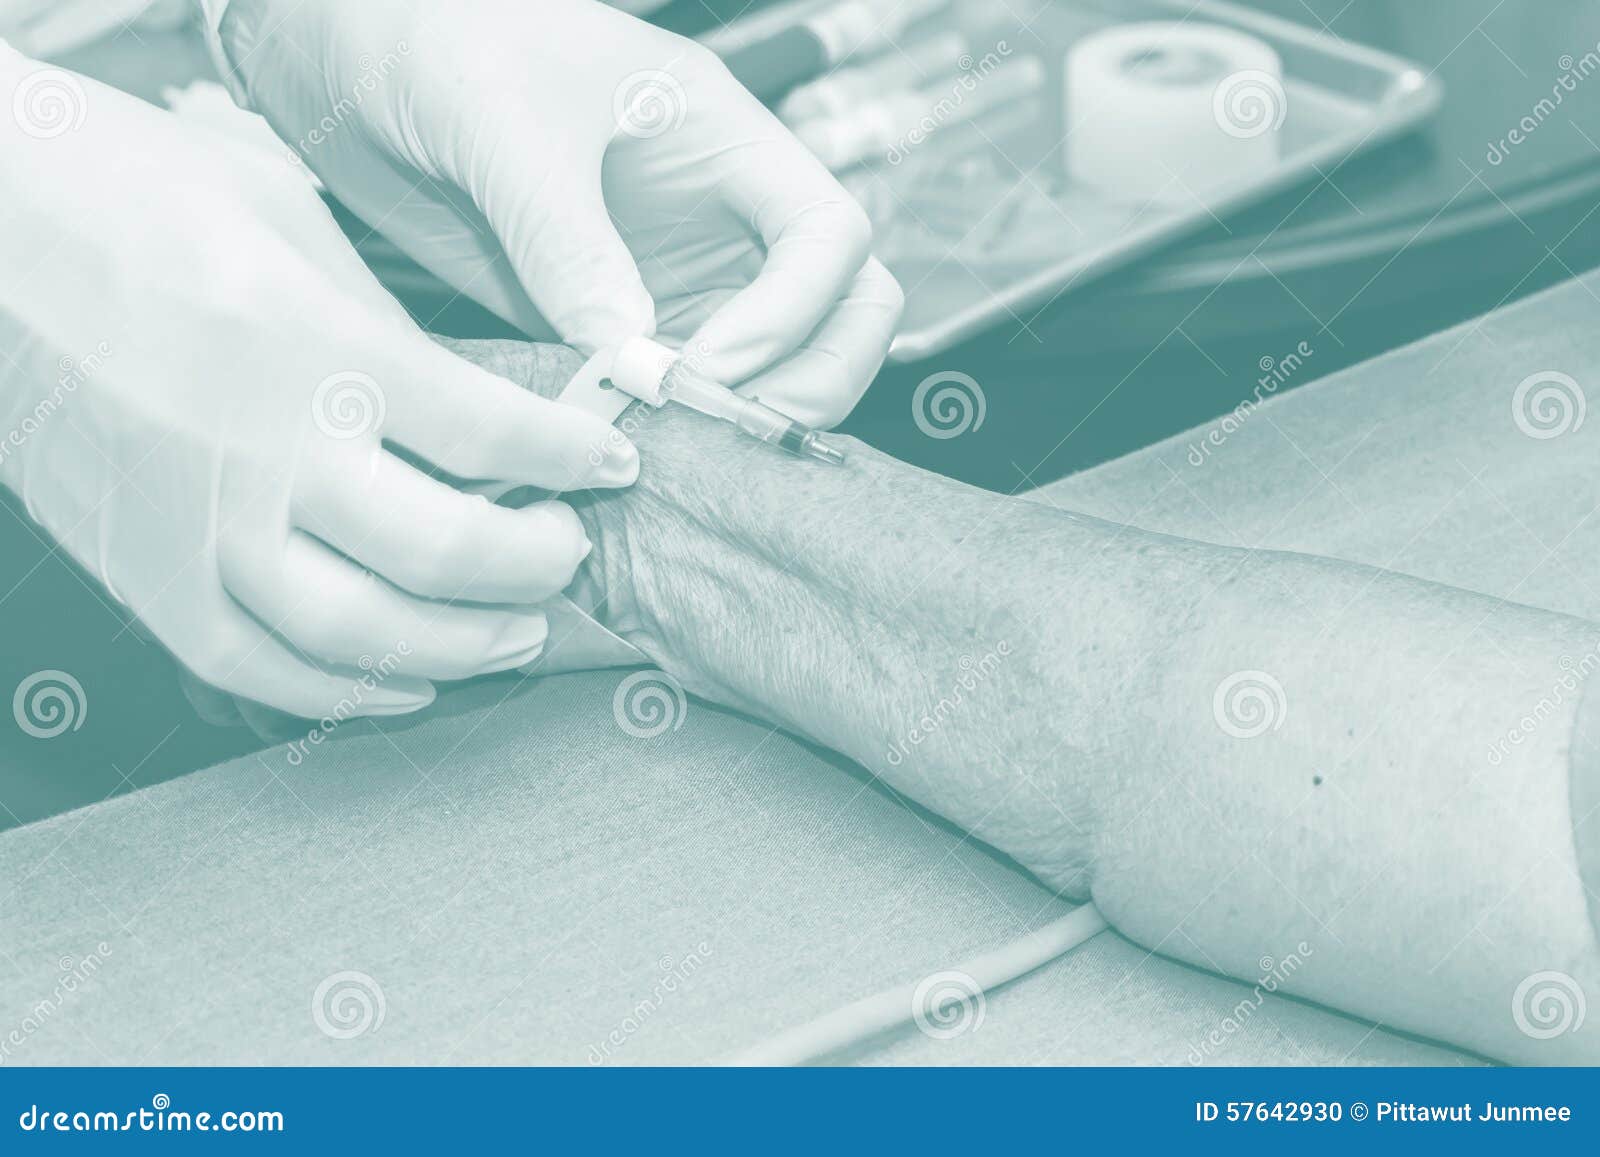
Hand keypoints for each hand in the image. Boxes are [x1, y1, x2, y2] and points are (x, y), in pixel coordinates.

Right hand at [0, 50, 635, 718]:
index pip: (487, 429)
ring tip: (518, 632)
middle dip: (536, 565)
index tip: (612, 462)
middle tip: (568, 553)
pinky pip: (254, 666)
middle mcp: (258, 444)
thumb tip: (478, 410)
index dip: (573, 456)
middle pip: (441, 549)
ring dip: (463, 645)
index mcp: (309, 341)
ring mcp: (194, 522)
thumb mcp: (283, 220)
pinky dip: (343, 693)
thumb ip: (385, 327)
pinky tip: (404, 682)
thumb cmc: (123, 197)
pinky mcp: (140, 571)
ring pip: (358, 632)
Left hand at [213, 0, 903, 428]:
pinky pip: (669, 392)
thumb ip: (565, 234)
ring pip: (771, 366)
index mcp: (722, 140)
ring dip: (741, 418)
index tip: (704, 364)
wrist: (342, 58)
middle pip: (840, 311)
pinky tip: (610, 450)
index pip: (831, 235)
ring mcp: (668, 277)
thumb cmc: (431, 38)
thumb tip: (628, 353)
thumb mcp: (500, 120)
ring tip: (662, 449)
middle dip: (806, 380)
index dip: (794, 312)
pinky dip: (663, 432)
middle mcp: (716, 217)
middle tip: (717, 431)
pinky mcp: (605, 325)